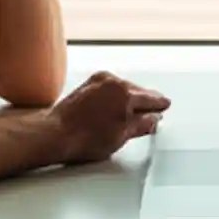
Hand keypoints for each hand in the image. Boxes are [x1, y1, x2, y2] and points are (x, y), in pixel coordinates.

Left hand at [50, 71, 170, 163]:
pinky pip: (109, 87)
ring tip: (130, 115)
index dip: (159, 104)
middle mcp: (112, 82)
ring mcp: (98, 81)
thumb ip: (142, 125)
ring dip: (128, 99)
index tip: (164, 105)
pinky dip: (115, 96)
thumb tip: (153, 120)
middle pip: (137, 91)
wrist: (54, 134)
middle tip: (152, 112)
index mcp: (125, 93)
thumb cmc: (83, 137)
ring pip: (122, 88)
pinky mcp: (87, 84)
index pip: (150, 98)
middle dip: (144, 102)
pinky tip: (114, 108)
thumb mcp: (121, 136)